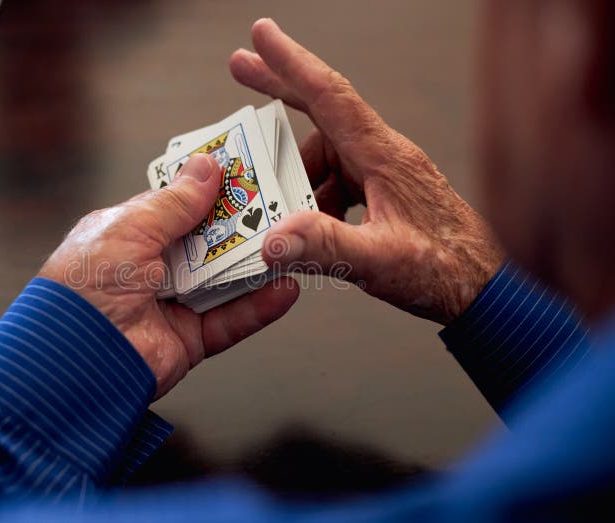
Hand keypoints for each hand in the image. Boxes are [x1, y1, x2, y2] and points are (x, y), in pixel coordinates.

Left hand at [38, 154, 298, 397]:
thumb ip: (173, 202)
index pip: (177, 205)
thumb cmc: (83, 289)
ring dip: (256, 263)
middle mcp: (151, 268)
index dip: (208, 189)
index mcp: (128, 235)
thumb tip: (204, 169)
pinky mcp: (189, 339)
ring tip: (290, 243)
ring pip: (225, 279)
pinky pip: (231, 320)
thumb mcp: (130, 229)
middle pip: (208, 241)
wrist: (75, 359)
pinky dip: (258, 307)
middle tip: (277, 205)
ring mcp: (171, 304)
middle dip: (240, 225)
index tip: (243, 173)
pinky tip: (283, 288)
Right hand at [230, 19, 503, 324]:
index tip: (262, 34)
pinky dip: (314, 199)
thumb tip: (273, 239)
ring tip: (279, 212)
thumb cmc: (445, 269)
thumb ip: (326, 247)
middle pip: (321, 113)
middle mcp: (382, 156)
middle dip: (279, 90)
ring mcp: (382, 174)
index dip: (292, 64)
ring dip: (295, 178)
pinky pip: (336, 182)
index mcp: (383, 157)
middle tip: (241, 68)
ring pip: (324, 156)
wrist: (484, 286)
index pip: (331, 97)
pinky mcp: (383, 193)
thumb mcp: (381, 260)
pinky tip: (310, 229)